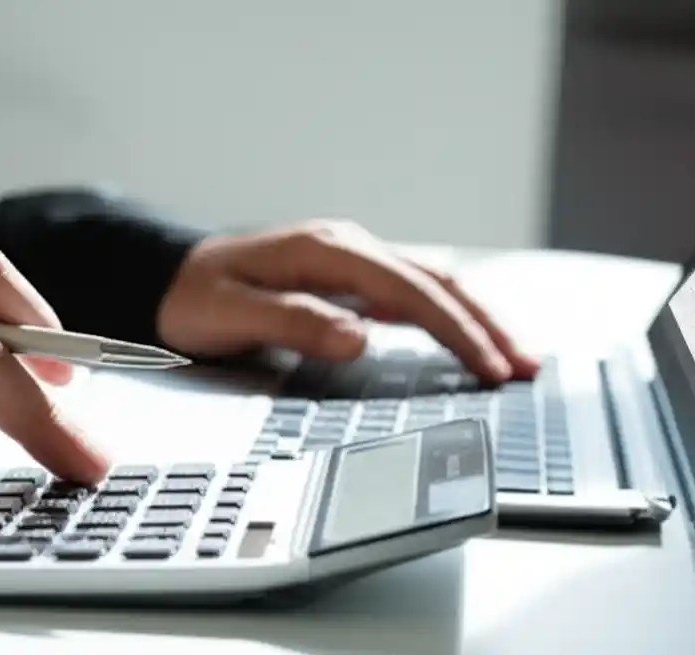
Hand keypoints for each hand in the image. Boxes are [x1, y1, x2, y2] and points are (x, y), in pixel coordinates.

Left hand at [157, 219, 538, 381]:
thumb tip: (359, 338)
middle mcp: (349, 247)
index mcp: (328, 251)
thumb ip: (296, 323)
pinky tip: (470, 336)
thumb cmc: (193, 298)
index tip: (490, 366)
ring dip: (477, 318)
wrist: (167, 278)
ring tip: (516, 355)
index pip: (411, 291)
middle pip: (438, 282)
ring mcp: (353, 259)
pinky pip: (415, 291)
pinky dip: (451, 314)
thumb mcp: (231, 315)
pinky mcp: (351, 277)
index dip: (456, 330)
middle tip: (527, 366)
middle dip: (487, 325)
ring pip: (434, 283)